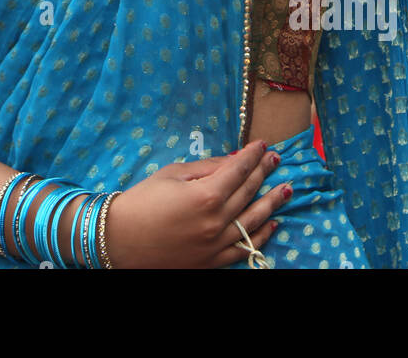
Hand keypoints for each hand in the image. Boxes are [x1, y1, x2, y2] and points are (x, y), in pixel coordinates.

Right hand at [103, 141, 289, 267]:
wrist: (121, 240)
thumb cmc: (143, 201)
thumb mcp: (172, 174)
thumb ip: (206, 167)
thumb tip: (233, 160)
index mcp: (205, 195)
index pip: (238, 170)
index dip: (252, 156)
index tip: (262, 145)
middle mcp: (216, 221)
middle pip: (248, 192)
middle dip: (264, 173)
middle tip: (276, 159)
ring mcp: (217, 244)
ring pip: (254, 220)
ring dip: (272, 202)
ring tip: (286, 189)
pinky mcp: (213, 262)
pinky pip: (245, 248)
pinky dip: (262, 235)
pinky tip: (272, 223)